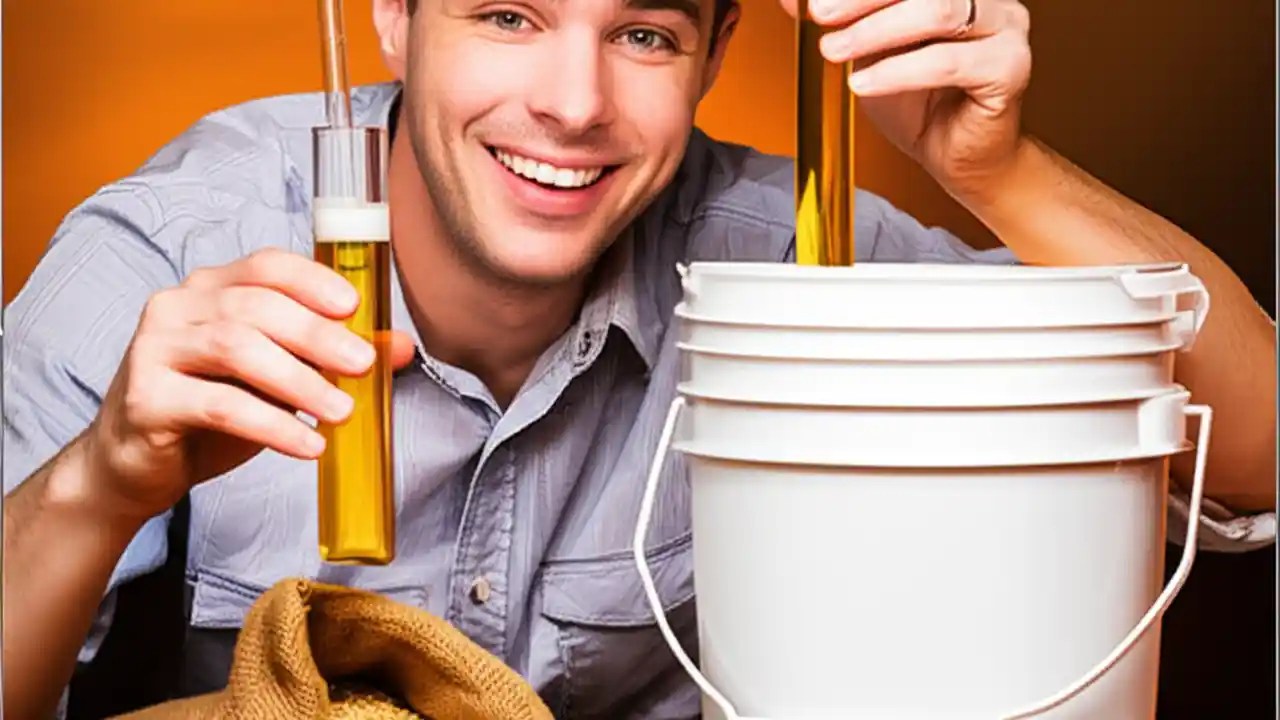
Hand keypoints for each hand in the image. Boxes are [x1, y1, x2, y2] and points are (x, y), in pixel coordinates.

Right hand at [81, 248, 415, 522]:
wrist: (135, 465)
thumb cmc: (212, 411)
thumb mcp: (277, 379)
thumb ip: (330, 357)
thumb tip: (401, 348)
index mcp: (210, 289)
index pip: (265, 266)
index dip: (312, 281)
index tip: (354, 307)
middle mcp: (177, 307)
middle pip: (255, 306)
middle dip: (318, 335)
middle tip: (363, 366)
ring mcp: (155, 350)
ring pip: (236, 348)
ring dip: (299, 381)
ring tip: (342, 411)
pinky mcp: (146, 400)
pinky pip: (218, 405)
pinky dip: (271, 424)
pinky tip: (307, 444)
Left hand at [784, 0, 1032, 197]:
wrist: (956, 155)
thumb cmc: (919, 101)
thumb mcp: (866, 53)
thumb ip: (838, 20)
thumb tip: (791, 0)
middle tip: (819, 13)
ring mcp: (1005, 27)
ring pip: (938, 11)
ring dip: (875, 30)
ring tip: (834, 51)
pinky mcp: (1010, 68)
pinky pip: (947, 62)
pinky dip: (898, 71)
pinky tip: (863, 84)